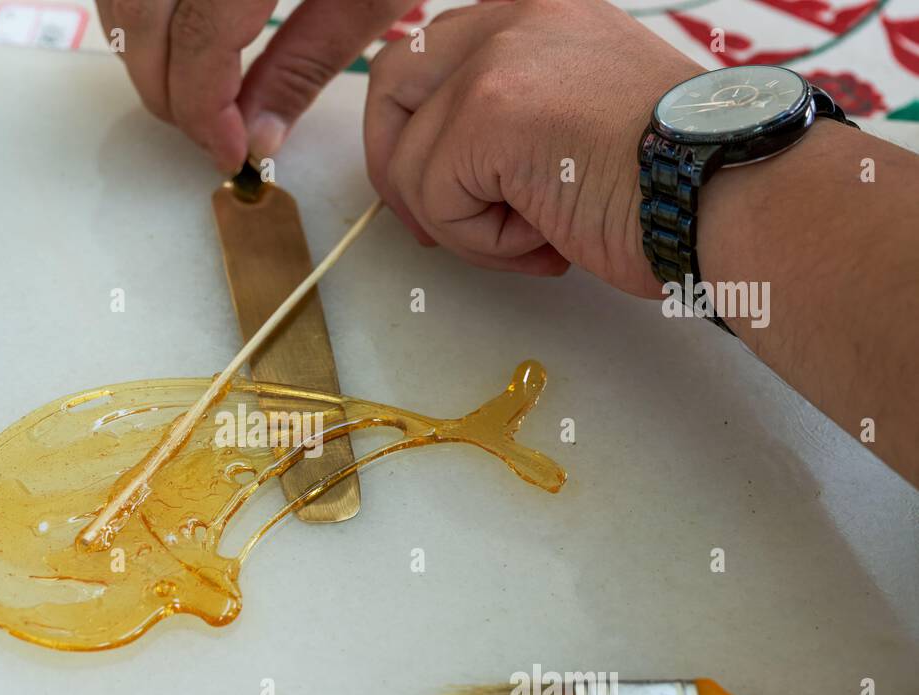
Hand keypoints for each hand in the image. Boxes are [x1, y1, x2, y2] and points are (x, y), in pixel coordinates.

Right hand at [98, 0, 413, 170]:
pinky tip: (181, 36)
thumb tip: (255, 137)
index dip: (205, 111)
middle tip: (208, 131)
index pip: (199, 44)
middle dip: (163, 88)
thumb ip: (306, 63)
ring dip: (143, 49)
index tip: (227, 153)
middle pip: (137, 18)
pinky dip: (141, 11)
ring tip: (196, 87)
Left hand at [365, 0, 700, 294]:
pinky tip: (546, 240)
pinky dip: (482, 244)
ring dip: (464, 228)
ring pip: (412, 165)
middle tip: (439, 229)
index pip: (429, 58)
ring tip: (539, 239)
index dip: (415, 132)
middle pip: (392, 84)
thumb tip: (445, 163)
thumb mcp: (580, 117)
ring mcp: (497, 62)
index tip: (438, 195)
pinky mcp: (487, 113)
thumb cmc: (676, 177)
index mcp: (537, 16)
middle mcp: (514, 20)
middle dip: (399, 169)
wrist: (730, 193)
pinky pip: (434, 202)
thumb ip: (513, 115)